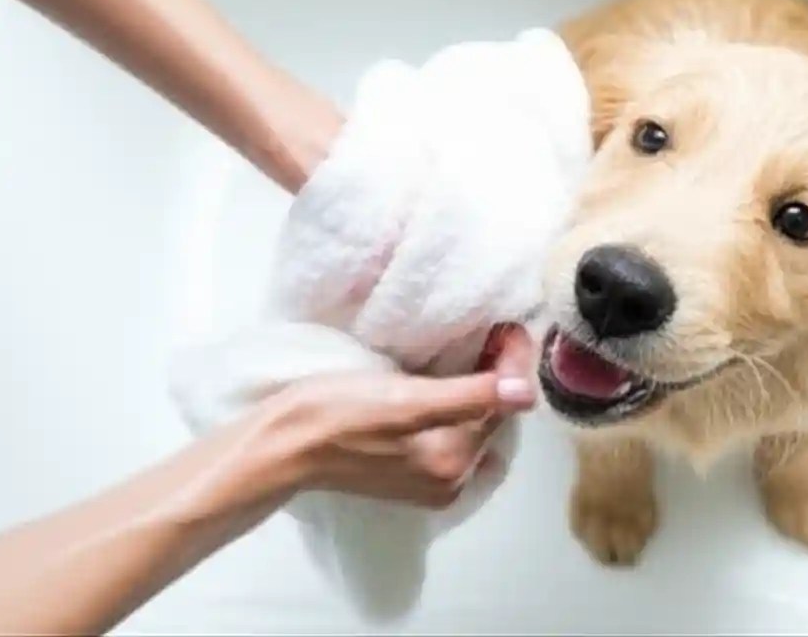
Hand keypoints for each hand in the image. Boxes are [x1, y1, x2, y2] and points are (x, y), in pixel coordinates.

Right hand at [250, 324, 536, 508]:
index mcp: (453, 464)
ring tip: (477, 347)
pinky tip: (449, 380)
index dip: (511, 363)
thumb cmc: (337, 415)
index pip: (500, 406)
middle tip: (495, 332)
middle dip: (497, 376)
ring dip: (478, 389)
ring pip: (470, 425)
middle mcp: (448, 480)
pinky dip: (456, 406)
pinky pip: (448, 434)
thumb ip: (469, 397)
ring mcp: (427, 479)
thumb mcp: (407, 399)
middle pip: (489, 418)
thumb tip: (527, 393)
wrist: (280, 444)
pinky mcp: (405, 471)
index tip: (510, 326)